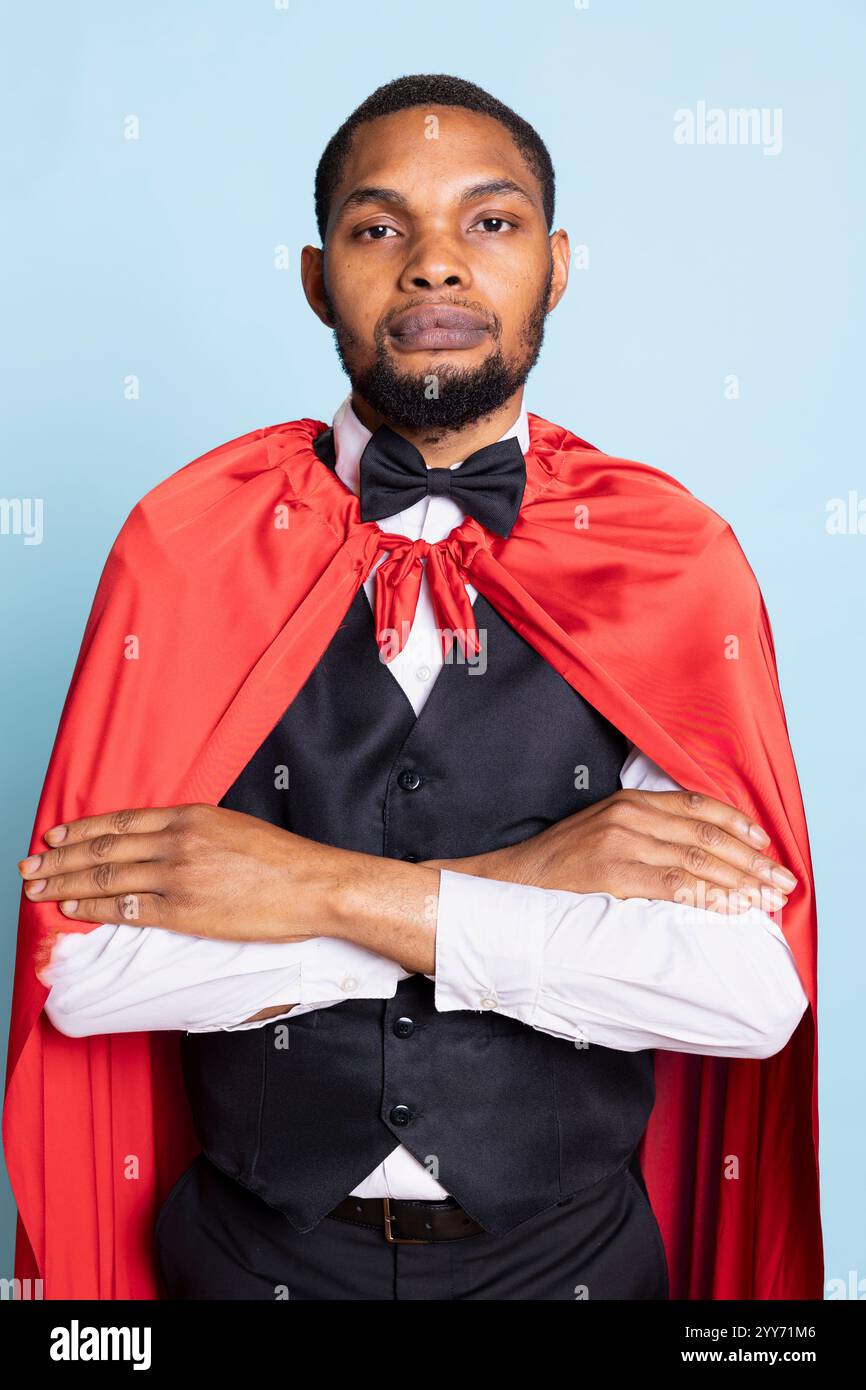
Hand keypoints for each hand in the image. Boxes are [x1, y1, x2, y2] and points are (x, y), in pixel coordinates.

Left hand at [17, 803, 350, 941]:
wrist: (313, 884)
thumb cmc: (282, 859)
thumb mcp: (232, 827)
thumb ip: (193, 831)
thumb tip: (161, 841)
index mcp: (190, 815)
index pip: (120, 822)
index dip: (81, 831)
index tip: (53, 838)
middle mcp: (178, 841)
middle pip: (104, 849)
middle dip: (60, 860)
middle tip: (29, 867)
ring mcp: (179, 876)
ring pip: (108, 878)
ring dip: (66, 885)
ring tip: (38, 890)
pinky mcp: (186, 911)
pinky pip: (128, 909)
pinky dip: (95, 909)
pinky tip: (74, 910)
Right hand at [423, 789, 796, 913]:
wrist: (503, 884)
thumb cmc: (552, 870)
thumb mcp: (598, 837)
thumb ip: (641, 838)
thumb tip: (690, 861)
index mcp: (628, 803)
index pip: (697, 807)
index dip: (739, 827)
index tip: (767, 848)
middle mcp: (628, 815)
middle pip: (706, 834)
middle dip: (751, 860)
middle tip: (781, 883)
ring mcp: (621, 842)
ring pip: (698, 858)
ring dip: (740, 881)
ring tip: (767, 899)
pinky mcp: (614, 873)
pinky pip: (675, 884)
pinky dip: (710, 896)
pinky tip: (732, 908)